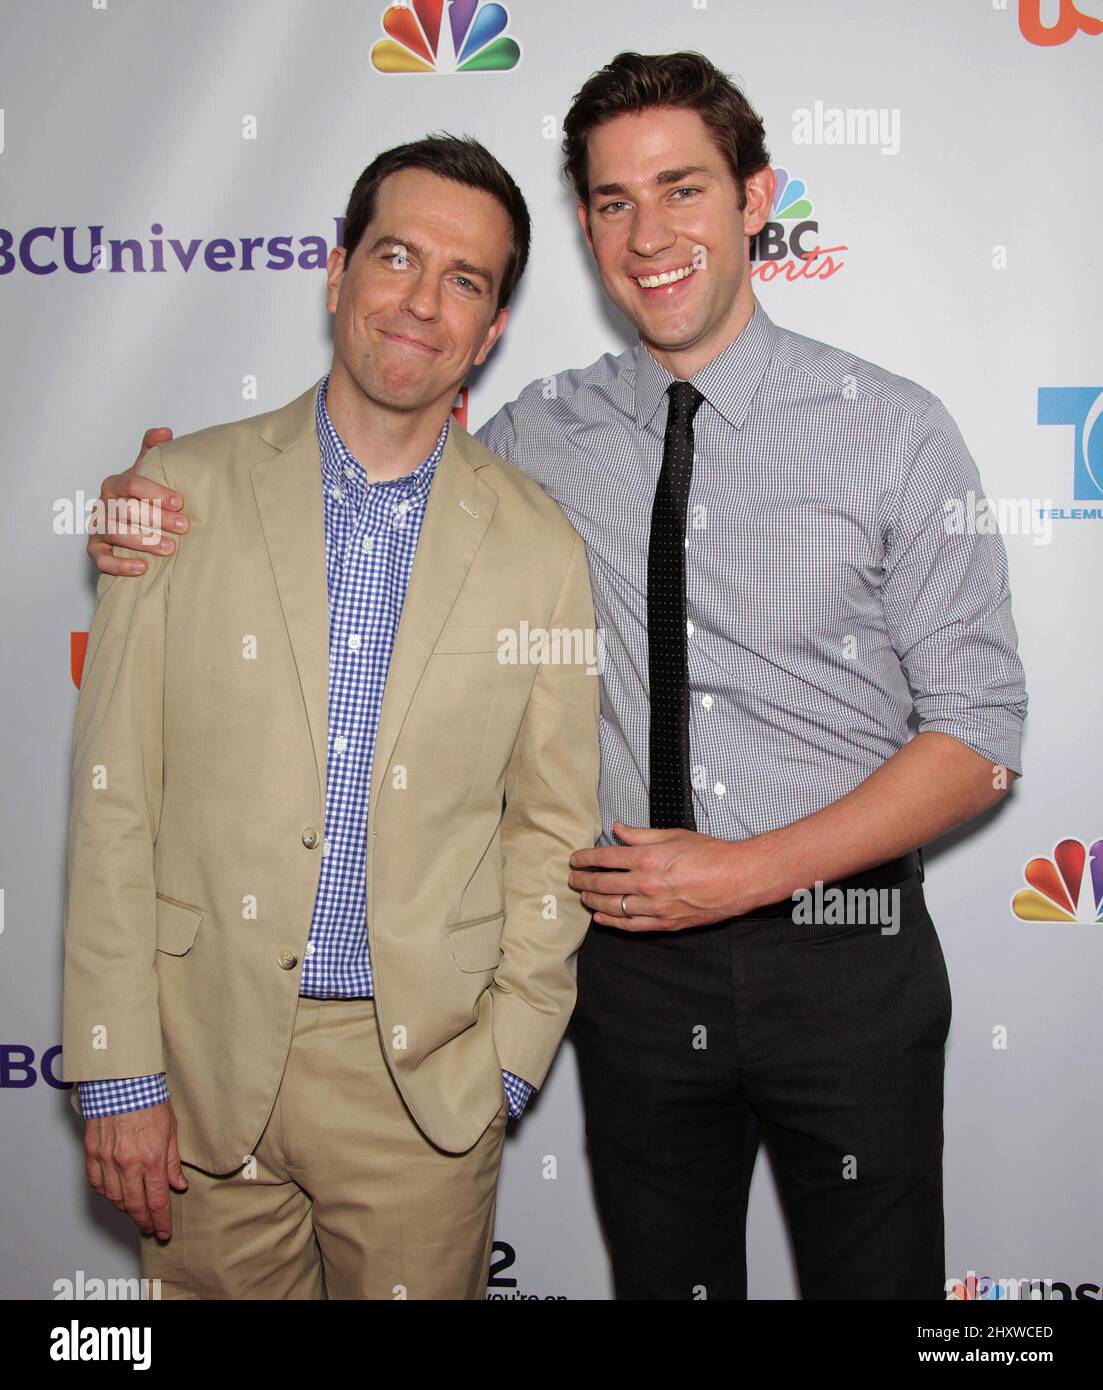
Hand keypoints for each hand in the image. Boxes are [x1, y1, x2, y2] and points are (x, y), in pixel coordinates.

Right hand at [82, 1101, 187, 1238]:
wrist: (121, 1082)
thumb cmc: (149, 1100)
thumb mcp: (171, 1129)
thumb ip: (173, 1161)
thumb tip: (178, 1184)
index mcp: (152, 1159)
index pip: (157, 1201)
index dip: (160, 1221)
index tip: (163, 1232)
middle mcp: (128, 1164)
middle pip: (135, 1206)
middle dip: (144, 1221)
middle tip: (150, 1228)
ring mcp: (107, 1160)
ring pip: (115, 1198)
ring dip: (126, 1209)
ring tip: (135, 1212)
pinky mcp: (92, 1154)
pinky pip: (98, 1184)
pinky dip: (107, 1194)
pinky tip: (115, 1195)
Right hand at [87, 427, 188, 576]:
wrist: (128, 525)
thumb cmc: (141, 498)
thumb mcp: (147, 472)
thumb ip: (153, 450)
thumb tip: (165, 432)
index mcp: (115, 484)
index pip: (131, 483)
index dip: (155, 492)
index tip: (180, 501)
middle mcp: (102, 504)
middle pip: (126, 509)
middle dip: (156, 518)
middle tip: (184, 526)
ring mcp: (97, 527)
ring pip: (114, 533)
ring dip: (142, 541)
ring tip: (169, 548)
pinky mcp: (95, 550)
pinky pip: (101, 559)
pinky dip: (120, 564)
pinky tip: (142, 568)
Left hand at [568, 819, 777, 931]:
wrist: (737, 878)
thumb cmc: (710, 853)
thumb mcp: (673, 835)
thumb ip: (641, 834)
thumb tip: (618, 828)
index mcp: (647, 858)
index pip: (605, 858)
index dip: (585, 858)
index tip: (575, 859)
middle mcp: (646, 883)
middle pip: (603, 883)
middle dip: (583, 880)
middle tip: (573, 878)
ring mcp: (654, 906)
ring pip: (612, 906)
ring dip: (593, 901)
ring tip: (583, 896)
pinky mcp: (664, 922)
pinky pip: (631, 925)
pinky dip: (612, 922)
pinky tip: (601, 918)